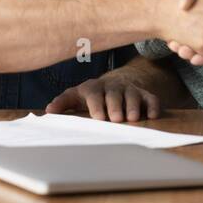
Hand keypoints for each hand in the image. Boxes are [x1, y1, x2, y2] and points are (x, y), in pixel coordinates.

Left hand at [45, 71, 161, 122]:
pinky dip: (153, 106)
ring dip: (133, 107)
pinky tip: (153, 115)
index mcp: (94, 88)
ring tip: (131, 119)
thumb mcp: (76, 96)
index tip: (98, 118)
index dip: (96, 105)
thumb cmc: (92, 95)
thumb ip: (63, 103)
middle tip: (115, 119)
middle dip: (115, 106)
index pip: (94, 94)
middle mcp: (113, 87)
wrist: (117, 82)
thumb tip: (48, 111)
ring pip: (133, 95)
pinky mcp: (144, 94)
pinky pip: (151, 98)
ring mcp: (129, 90)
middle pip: (114, 95)